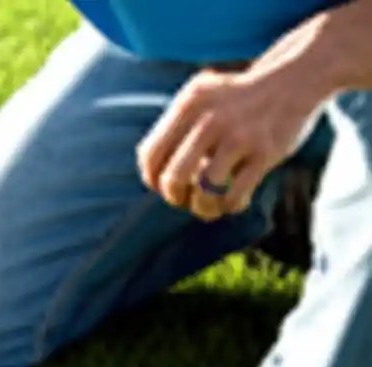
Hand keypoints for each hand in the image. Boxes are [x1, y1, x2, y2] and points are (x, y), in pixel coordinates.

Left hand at [136, 65, 323, 221]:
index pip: (151, 154)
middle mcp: (209, 119)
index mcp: (188, 104)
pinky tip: (233, 203)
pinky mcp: (265, 151)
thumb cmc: (239, 97)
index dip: (151, 179)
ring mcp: (239, 135)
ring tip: (208, 208)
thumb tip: (151, 172)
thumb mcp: (202, 96)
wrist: (294, 79)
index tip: (161, 187)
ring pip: (205, 190)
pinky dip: (230, 206)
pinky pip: (236, 193)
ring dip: (202, 207)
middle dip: (174, 197)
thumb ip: (176, 125)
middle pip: (174, 177)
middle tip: (183, 200)